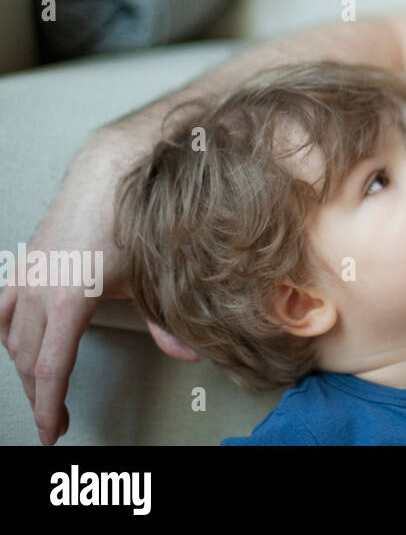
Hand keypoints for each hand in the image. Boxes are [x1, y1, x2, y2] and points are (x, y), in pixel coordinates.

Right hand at [0, 128, 198, 444]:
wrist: (110, 174)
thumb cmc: (133, 221)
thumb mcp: (153, 278)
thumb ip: (167, 322)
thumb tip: (188, 354)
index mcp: (67, 300)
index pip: (50, 369)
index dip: (49, 406)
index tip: (52, 431)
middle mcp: (38, 291)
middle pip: (29, 360)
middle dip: (40, 395)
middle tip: (54, 420)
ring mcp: (27, 276)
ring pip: (13, 338)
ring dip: (25, 368)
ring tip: (43, 389)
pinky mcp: (24, 264)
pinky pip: (2, 309)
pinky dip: (7, 333)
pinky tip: (15, 345)